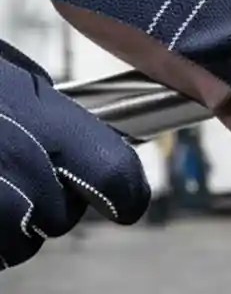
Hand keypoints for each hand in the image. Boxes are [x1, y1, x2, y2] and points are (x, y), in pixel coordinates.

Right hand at [0, 39, 148, 269]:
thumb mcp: (13, 78)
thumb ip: (55, 119)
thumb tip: (94, 155)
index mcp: (41, 118)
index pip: (113, 173)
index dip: (125, 195)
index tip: (123, 204)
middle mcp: (14, 159)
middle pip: (61, 217)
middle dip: (50, 206)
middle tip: (23, 180)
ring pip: (18, 245)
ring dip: (9, 230)